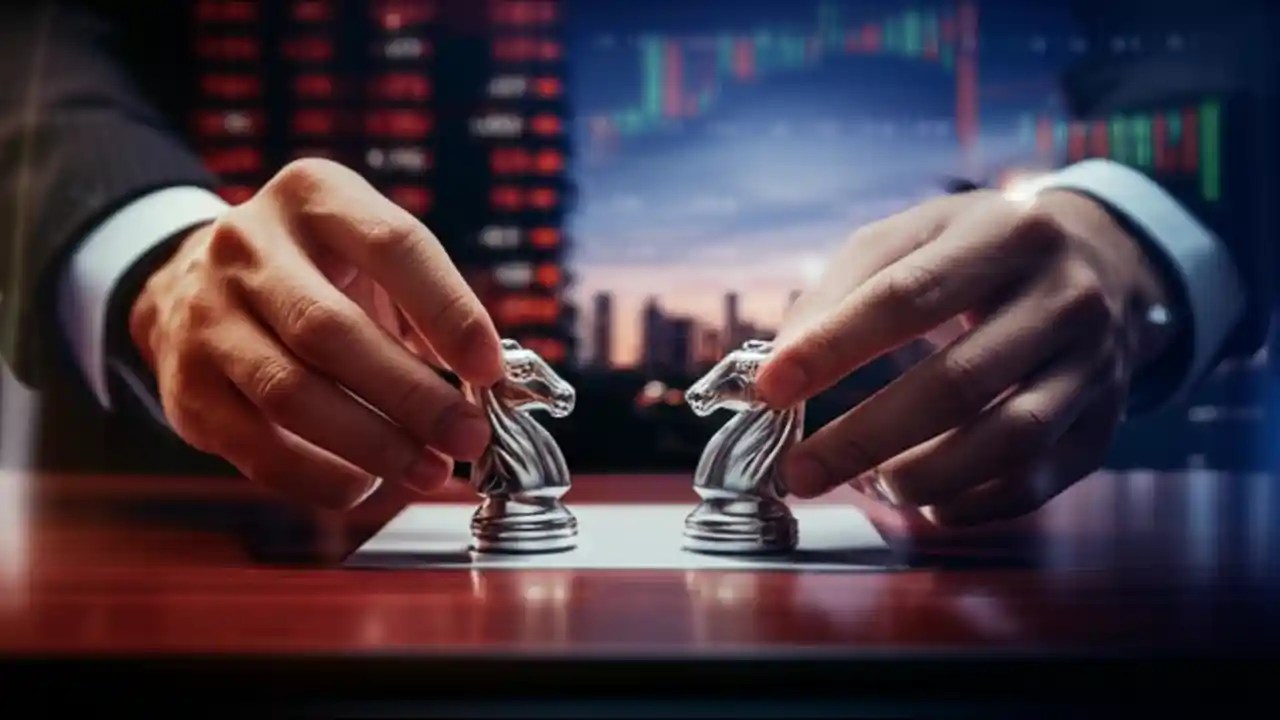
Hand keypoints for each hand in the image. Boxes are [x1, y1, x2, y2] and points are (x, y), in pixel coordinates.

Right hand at [130, 159, 503, 509]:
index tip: (492, 368)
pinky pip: (256, 446)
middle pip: (332, 329)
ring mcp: (206, 315)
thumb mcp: (366, 256)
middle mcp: (248, 246)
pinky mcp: (184, 386)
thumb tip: (494, 387)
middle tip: (469, 436)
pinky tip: (365, 485)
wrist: (191, 284)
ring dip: (373, 443)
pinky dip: (319, 475)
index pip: (392, 244)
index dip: (448, 309)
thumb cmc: (316, 275)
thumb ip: (426, 306)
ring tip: (430, 469)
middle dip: (412, 394)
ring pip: (291, 392)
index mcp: (314, 196)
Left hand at [757, 188, 1175, 526]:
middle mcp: (1063, 298)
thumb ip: (840, 291)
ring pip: (1008, 440)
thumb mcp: (910, 239)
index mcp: (1003, 235)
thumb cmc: (976, 254)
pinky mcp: (1102, 423)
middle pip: (957, 381)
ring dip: (922, 477)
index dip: (832, 348)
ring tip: (868, 485)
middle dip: (864, 436)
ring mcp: (1093, 365)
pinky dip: (970, 503)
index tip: (769, 389)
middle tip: (801, 472)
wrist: (1101, 264)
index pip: (905, 297)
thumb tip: (779, 366)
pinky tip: (925, 500)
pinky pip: (1037, 481)